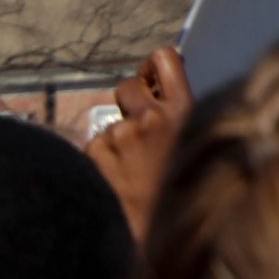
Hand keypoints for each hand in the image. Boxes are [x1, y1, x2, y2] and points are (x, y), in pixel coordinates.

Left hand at [87, 46, 192, 239]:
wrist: (144, 222)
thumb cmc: (165, 180)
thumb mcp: (182, 136)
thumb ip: (170, 104)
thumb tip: (160, 66)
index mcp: (183, 109)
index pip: (164, 57)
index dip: (150, 66)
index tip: (148, 80)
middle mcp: (156, 116)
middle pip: (127, 85)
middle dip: (125, 103)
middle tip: (136, 136)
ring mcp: (126, 132)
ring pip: (109, 120)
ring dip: (114, 138)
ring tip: (128, 165)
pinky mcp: (99, 148)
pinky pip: (95, 142)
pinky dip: (99, 156)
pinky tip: (113, 175)